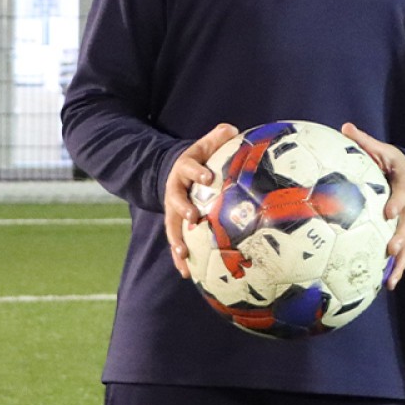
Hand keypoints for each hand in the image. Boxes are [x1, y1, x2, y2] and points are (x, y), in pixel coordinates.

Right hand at [163, 123, 237, 278]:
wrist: (177, 172)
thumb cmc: (201, 158)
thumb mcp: (207, 144)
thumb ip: (218, 137)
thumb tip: (232, 130)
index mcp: (185, 169)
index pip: (189, 168)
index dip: (198, 172)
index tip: (208, 177)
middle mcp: (175, 190)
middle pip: (176, 200)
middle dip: (183, 209)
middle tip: (192, 217)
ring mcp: (173, 210)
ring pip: (172, 226)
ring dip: (176, 239)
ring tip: (183, 253)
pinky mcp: (175, 225)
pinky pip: (176, 242)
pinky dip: (180, 258)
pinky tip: (187, 274)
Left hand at [341, 122, 404, 288]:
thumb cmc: (398, 167)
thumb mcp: (387, 152)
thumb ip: (367, 143)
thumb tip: (345, 127)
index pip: (404, 195)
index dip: (398, 203)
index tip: (389, 211)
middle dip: (402, 238)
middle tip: (392, 249)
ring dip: (401, 262)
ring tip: (391, 278)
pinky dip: (398, 270)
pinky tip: (387, 286)